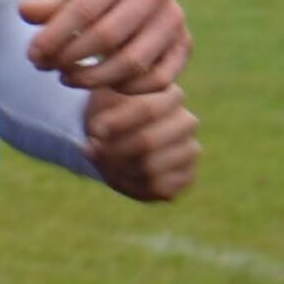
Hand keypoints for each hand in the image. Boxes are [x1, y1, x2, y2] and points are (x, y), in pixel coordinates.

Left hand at [20, 0, 187, 95]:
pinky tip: (100, 86)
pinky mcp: (184, 45)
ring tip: (66, 77)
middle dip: (69, 58)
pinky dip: (127, 90)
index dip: (55, 37)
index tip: (33, 53)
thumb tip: (28, 12)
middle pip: (107, 38)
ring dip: (93, 79)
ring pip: (133, 63)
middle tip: (45, 66)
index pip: (85, 9)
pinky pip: (158, 80)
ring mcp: (174, 19)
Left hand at [85, 85, 200, 203]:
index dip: (116, 123)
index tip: (93, 131)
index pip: (147, 109)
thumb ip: (101, 113)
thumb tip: (97, 134)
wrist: (116, 137)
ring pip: (150, 167)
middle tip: (92, 150)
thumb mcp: (100, 105)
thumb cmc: (109, 114)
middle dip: (112, 150)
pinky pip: (157, 188)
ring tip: (103, 161)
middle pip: (147, 142)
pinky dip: (131, 185)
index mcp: (171, 95)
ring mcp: (190, 150)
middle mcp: (187, 122)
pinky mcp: (187, 177)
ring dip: (118, 168)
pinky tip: (121, 175)